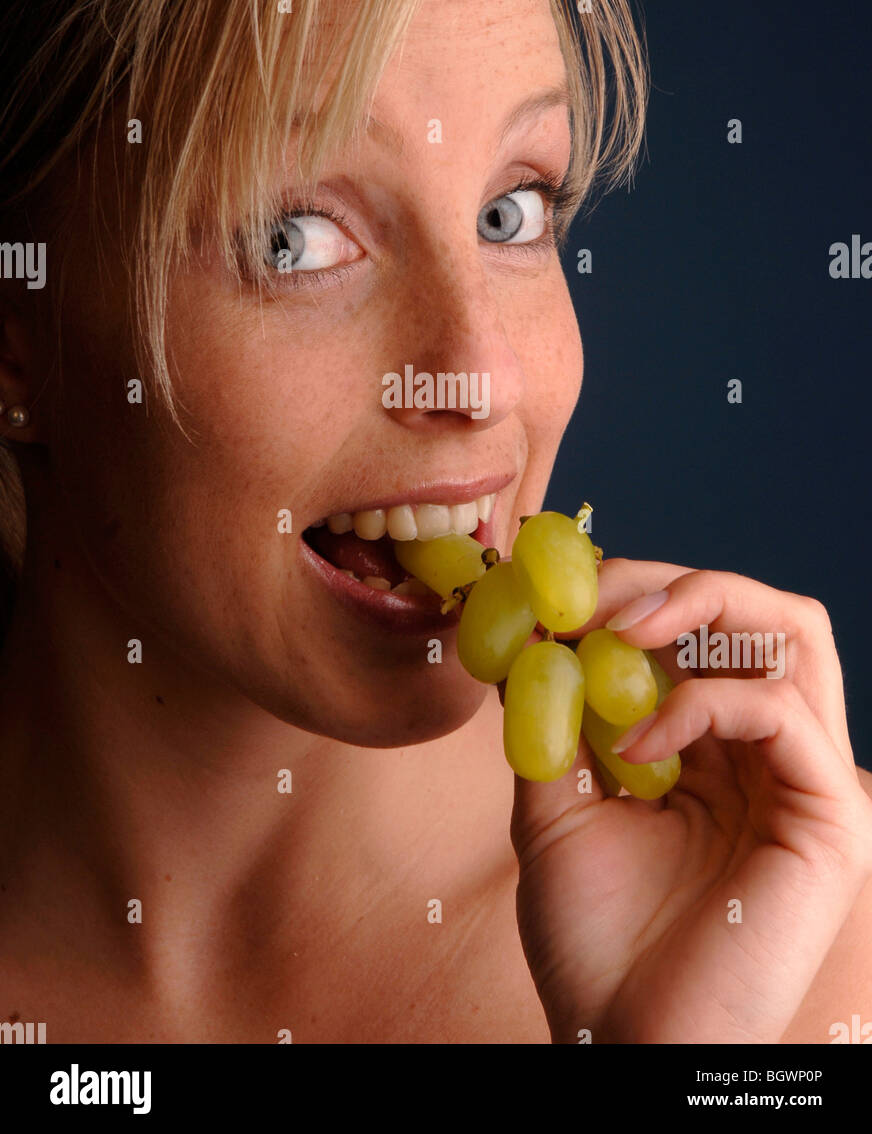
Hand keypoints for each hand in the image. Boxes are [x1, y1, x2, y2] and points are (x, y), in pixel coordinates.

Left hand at [508, 558, 871, 1043]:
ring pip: (797, 634)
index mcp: (716, 747)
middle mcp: (770, 753)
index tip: (554, 591)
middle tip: (594, 595)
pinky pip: (781, 712)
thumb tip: (529, 627)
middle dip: (674, 582)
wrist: (622, 1045)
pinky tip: (635, 746)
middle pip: (763, 612)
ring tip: (619, 631)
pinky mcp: (830, 817)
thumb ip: (551, 717)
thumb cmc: (595, 939)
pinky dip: (701, 702)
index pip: (703, 629)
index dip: (636, 591)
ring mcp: (804, 780)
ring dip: (703, 607)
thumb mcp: (555, 805)